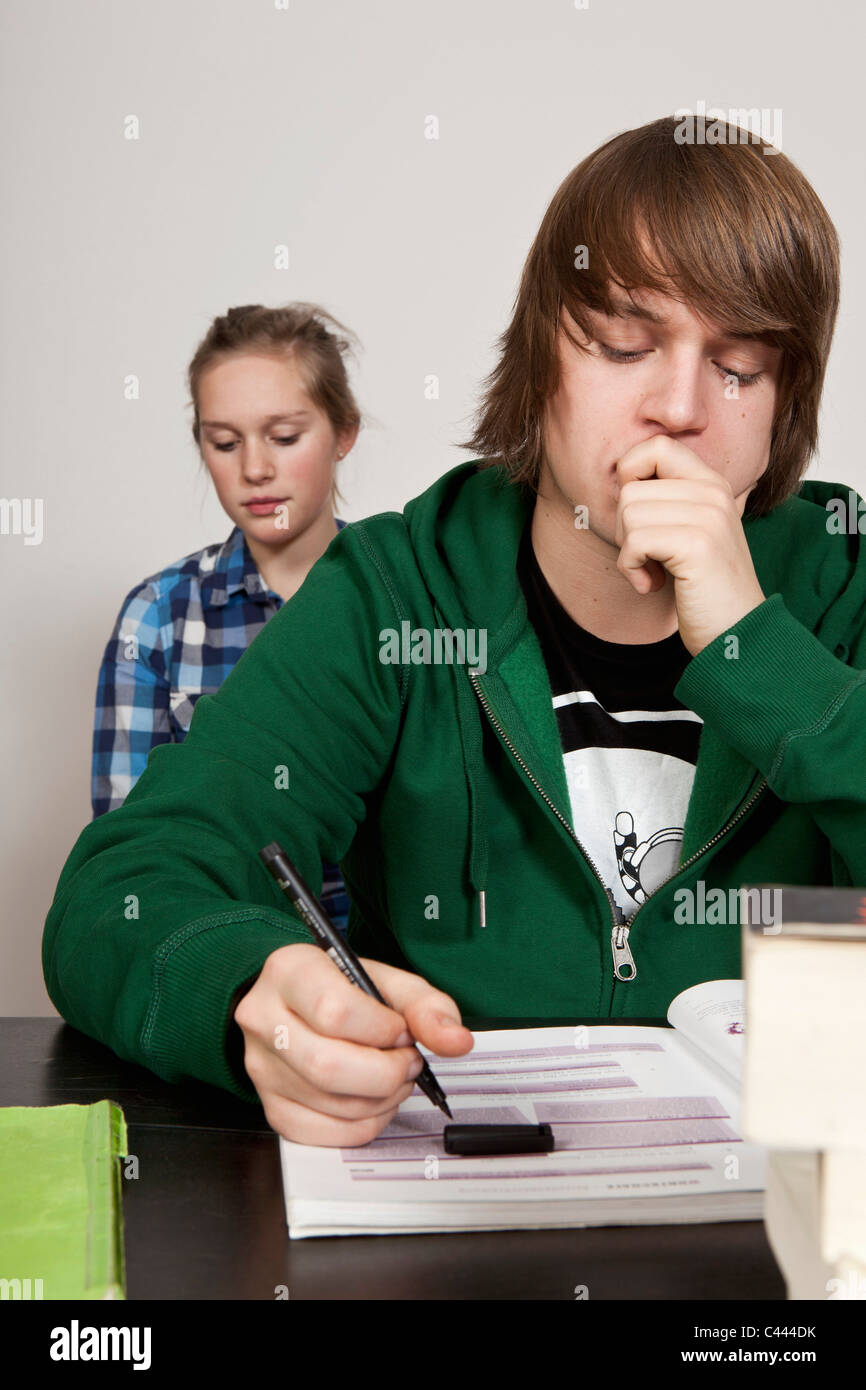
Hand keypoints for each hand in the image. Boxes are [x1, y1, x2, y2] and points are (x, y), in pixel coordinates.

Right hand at [233, 943, 472, 1145]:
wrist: (295, 1003)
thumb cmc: (340, 988)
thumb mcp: (386, 981)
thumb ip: (425, 1006)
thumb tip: (456, 1041)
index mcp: (289, 972)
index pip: (335, 1012)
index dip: (382, 1030)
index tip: (401, 1031)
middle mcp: (263, 1018)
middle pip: (329, 1066)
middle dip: (386, 1072)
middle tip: (407, 1062)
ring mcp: (261, 1067)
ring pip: (330, 1104)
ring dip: (381, 1100)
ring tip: (393, 1077)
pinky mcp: (271, 1105)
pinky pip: (323, 1134)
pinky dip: (363, 1125)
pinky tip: (373, 1100)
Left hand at [614, 436, 766, 656]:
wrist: (737, 632)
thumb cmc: (703, 589)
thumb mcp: (689, 533)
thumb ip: (667, 501)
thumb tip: (621, 478)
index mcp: (712, 483)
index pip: (657, 446)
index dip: (631, 477)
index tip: (640, 517)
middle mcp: (713, 492)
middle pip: (631, 486)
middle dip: (625, 528)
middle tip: (648, 557)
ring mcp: (708, 515)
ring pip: (628, 511)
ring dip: (628, 552)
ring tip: (655, 572)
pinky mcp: (697, 544)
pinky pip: (634, 541)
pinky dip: (632, 568)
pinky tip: (653, 584)